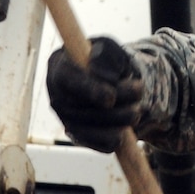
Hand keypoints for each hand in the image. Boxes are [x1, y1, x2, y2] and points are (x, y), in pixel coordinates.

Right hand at [46, 36, 142, 152]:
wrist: (112, 79)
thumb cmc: (107, 60)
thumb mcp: (110, 48)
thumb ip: (107, 54)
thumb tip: (104, 74)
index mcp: (59, 66)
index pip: (67, 81)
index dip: (89, 91)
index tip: (111, 97)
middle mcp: (56, 94)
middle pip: (78, 108)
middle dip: (111, 109)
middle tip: (138, 103)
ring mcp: (64, 117)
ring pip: (86, 130)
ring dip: (114, 125)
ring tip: (136, 113)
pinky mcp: (77, 135)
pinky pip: (92, 145)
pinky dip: (110, 141)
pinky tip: (125, 133)